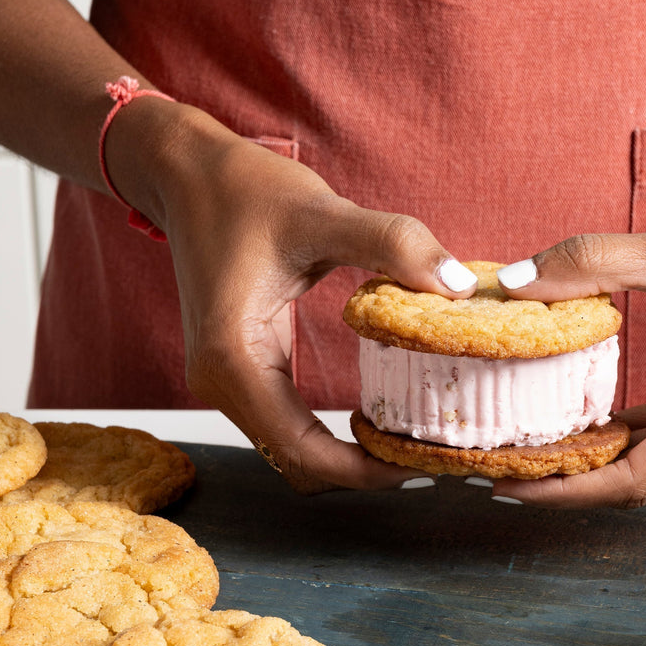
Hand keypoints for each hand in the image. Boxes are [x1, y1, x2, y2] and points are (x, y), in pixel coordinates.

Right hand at [107, 100, 477, 493]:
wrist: (187, 172)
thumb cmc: (244, 189)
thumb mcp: (322, 212)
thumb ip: (390, 244)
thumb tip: (457, 284)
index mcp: (234, 359)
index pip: (304, 452)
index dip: (366, 473)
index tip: (423, 466)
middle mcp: (221, 384)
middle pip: (298, 465)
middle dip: (364, 473)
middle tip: (431, 457)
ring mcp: (226, 381)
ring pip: (292, 452)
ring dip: (349, 459)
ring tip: (414, 442)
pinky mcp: (241, 369)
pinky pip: (288, 425)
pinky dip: (332, 435)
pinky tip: (378, 418)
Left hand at [490, 163, 645, 507]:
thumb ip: (591, 264)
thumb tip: (516, 280)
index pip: (631, 479)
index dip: (563, 488)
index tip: (505, 485)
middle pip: (642, 481)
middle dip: (572, 477)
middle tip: (503, 464)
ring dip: (601, 457)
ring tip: (535, 445)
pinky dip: (635, 434)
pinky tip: (590, 420)